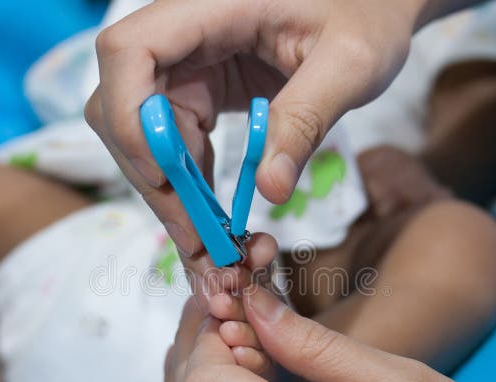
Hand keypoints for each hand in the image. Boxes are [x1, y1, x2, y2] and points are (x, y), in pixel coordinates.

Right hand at [85, 0, 428, 287]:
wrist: (371, 5)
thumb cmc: (367, 14)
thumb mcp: (351, 64)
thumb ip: (305, 120)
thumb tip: (269, 193)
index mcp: (210, 5)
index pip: (129, 52)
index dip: (130, 118)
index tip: (165, 176)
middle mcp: (184, 31)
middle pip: (124, 105)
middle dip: (154, 176)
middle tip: (197, 240)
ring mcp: (186, 62)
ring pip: (143, 133)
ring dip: (170, 191)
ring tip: (209, 244)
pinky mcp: (199, 89)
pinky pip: (174, 142)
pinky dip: (188, 184)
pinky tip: (214, 218)